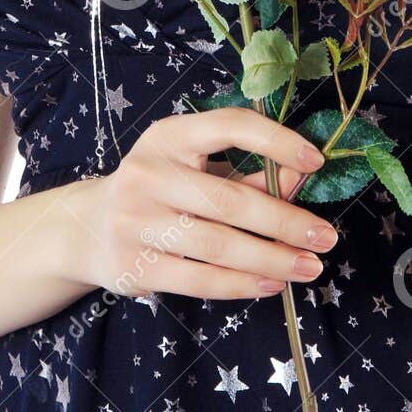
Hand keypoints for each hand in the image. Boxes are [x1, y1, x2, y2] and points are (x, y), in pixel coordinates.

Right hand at [68, 106, 339, 300]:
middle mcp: (148, 174)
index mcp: (168, 136)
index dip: (275, 141)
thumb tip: (301, 177)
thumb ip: (246, 172)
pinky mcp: (135, 266)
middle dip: (285, 221)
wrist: (85, 229)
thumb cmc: (160, 191)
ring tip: (309, 267)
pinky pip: (199, 279)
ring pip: (218, 246)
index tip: (316, 160)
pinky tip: (272, 284)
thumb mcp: (195, 167)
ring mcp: (137, 222)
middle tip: (326, 236)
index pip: (229, 126)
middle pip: (229, 201)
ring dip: (272, 259)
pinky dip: (242, 285)